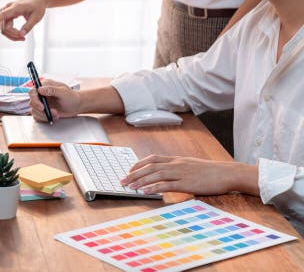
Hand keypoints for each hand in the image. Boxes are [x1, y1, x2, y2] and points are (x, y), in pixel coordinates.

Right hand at [0, 0, 46, 40]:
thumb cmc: (37, 7)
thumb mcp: (36, 18)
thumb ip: (28, 26)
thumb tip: (21, 35)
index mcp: (16, 7)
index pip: (3, 14)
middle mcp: (8, 8)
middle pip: (4, 27)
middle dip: (13, 35)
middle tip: (24, 38)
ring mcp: (6, 11)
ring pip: (3, 28)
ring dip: (12, 35)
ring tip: (22, 37)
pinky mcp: (6, 14)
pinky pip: (5, 26)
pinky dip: (11, 32)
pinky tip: (19, 34)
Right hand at [30, 79, 81, 121]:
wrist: (76, 106)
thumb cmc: (71, 97)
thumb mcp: (64, 92)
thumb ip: (52, 90)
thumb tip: (40, 89)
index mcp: (45, 86)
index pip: (32, 92)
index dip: (35, 100)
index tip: (42, 107)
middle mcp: (41, 94)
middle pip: (32, 102)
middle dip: (42, 110)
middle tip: (53, 112)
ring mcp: (41, 102)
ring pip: (34, 111)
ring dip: (44, 115)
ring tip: (56, 114)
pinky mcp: (42, 110)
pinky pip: (37, 116)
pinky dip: (44, 118)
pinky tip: (53, 117)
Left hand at [120, 155, 255, 195]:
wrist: (227, 173)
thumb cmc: (211, 172)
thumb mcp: (191, 166)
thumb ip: (178, 168)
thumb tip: (167, 175)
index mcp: (177, 159)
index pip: (152, 159)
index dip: (139, 164)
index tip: (129, 170)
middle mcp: (176, 164)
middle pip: (150, 166)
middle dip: (134, 173)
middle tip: (123, 180)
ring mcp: (181, 173)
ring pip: (155, 175)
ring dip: (140, 181)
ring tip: (129, 186)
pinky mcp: (187, 183)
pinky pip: (167, 185)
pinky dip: (154, 187)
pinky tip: (145, 191)